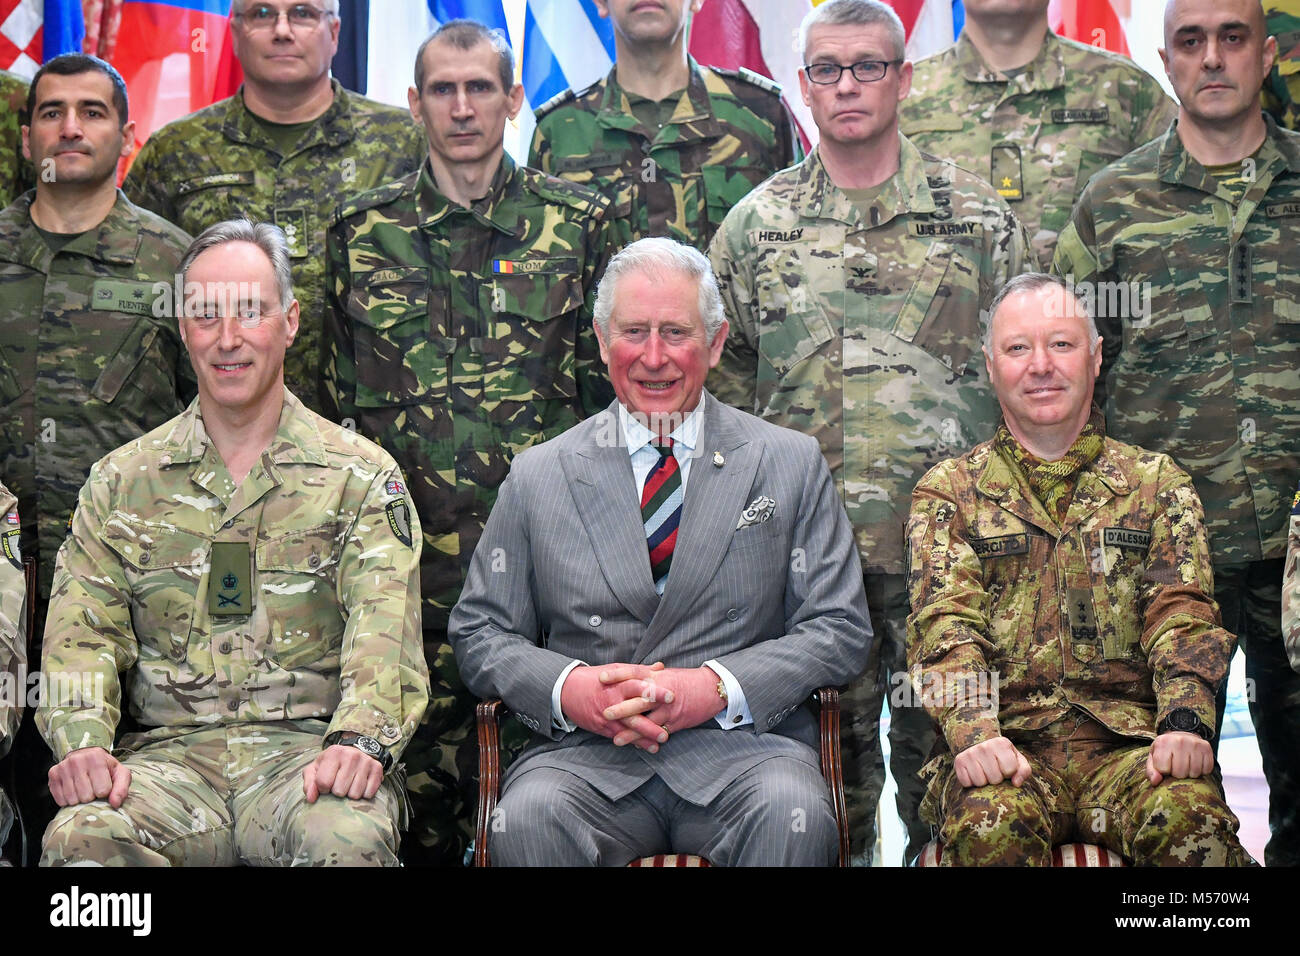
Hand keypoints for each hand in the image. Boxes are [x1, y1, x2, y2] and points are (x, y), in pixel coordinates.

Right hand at [48, 747, 130, 807]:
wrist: (86, 756)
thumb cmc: (105, 768)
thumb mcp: (120, 774)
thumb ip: (121, 789)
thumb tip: (115, 804)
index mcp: (96, 758)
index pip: (102, 791)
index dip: (105, 793)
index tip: (104, 786)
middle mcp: (77, 761)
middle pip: (86, 797)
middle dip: (92, 797)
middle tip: (93, 787)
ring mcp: (63, 768)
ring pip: (72, 800)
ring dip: (80, 799)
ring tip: (84, 788)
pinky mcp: (52, 775)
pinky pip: (60, 800)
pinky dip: (68, 800)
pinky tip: (73, 790)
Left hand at [303, 745, 383, 802]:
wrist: (354, 751)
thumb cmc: (331, 764)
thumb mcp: (315, 769)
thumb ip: (309, 783)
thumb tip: (311, 799)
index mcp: (334, 753)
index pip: (323, 783)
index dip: (322, 789)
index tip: (326, 784)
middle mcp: (352, 755)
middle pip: (340, 791)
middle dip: (337, 792)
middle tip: (338, 784)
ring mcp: (366, 761)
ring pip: (355, 794)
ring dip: (350, 794)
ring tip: (349, 784)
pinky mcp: (377, 768)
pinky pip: (368, 794)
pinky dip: (363, 794)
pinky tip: (360, 785)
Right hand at [559, 662, 667, 750]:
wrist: (567, 690)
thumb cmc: (595, 678)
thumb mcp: (616, 669)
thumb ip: (639, 670)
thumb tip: (660, 667)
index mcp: (618, 684)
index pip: (639, 687)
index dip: (655, 692)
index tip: (671, 696)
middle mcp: (613, 701)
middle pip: (634, 713)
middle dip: (651, 724)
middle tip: (667, 732)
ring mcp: (607, 716)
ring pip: (627, 728)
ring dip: (644, 738)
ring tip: (660, 743)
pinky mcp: (601, 727)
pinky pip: (619, 736)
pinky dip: (632, 741)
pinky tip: (645, 747)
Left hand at [598, 665, 726, 742]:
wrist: (713, 688)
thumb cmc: (688, 680)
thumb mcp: (667, 674)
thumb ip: (649, 676)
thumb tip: (631, 674)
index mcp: (657, 676)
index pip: (635, 673)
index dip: (618, 675)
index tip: (602, 677)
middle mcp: (662, 692)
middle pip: (639, 699)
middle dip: (622, 707)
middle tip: (605, 712)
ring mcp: (669, 708)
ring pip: (649, 720)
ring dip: (632, 732)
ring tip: (616, 739)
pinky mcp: (676, 721)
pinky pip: (660, 732)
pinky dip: (649, 741)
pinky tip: (639, 748)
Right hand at [954, 737, 1031, 787]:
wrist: (980, 747)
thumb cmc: (1003, 758)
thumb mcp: (1018, 761)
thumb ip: (1023, 771)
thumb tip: (1016, 783)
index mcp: (1001, 743)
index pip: (1009, 770)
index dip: (1009, 773)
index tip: (1005, 768)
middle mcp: (984, 746)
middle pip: (995, 778)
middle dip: (996, 779)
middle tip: (994, 771)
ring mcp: (970, 753)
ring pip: (980, 782)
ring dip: (984, 782)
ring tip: (984, 773)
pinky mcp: (959, 761)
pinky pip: (966, 783)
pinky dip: (971, 783)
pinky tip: (974, 774)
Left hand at [1145, 731, 1213, 784]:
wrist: (1181, 737)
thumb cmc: (1166, 750)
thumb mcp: (1154, 758)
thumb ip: (1151, 771)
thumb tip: (1156, 781)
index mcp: (1163, 742)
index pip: (1163, 770)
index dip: (1165, 771)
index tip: (1166, 765)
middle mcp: (1179, 741)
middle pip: (1180, 773)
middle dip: (1177, 774)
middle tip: (1176, 765)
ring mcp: (1194, 743)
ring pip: (1194, 773)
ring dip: (1190, 773)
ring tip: (1185, 764)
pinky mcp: (1206, 747)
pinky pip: (1206, 769)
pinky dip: (1202, 771)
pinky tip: (1195, 763)